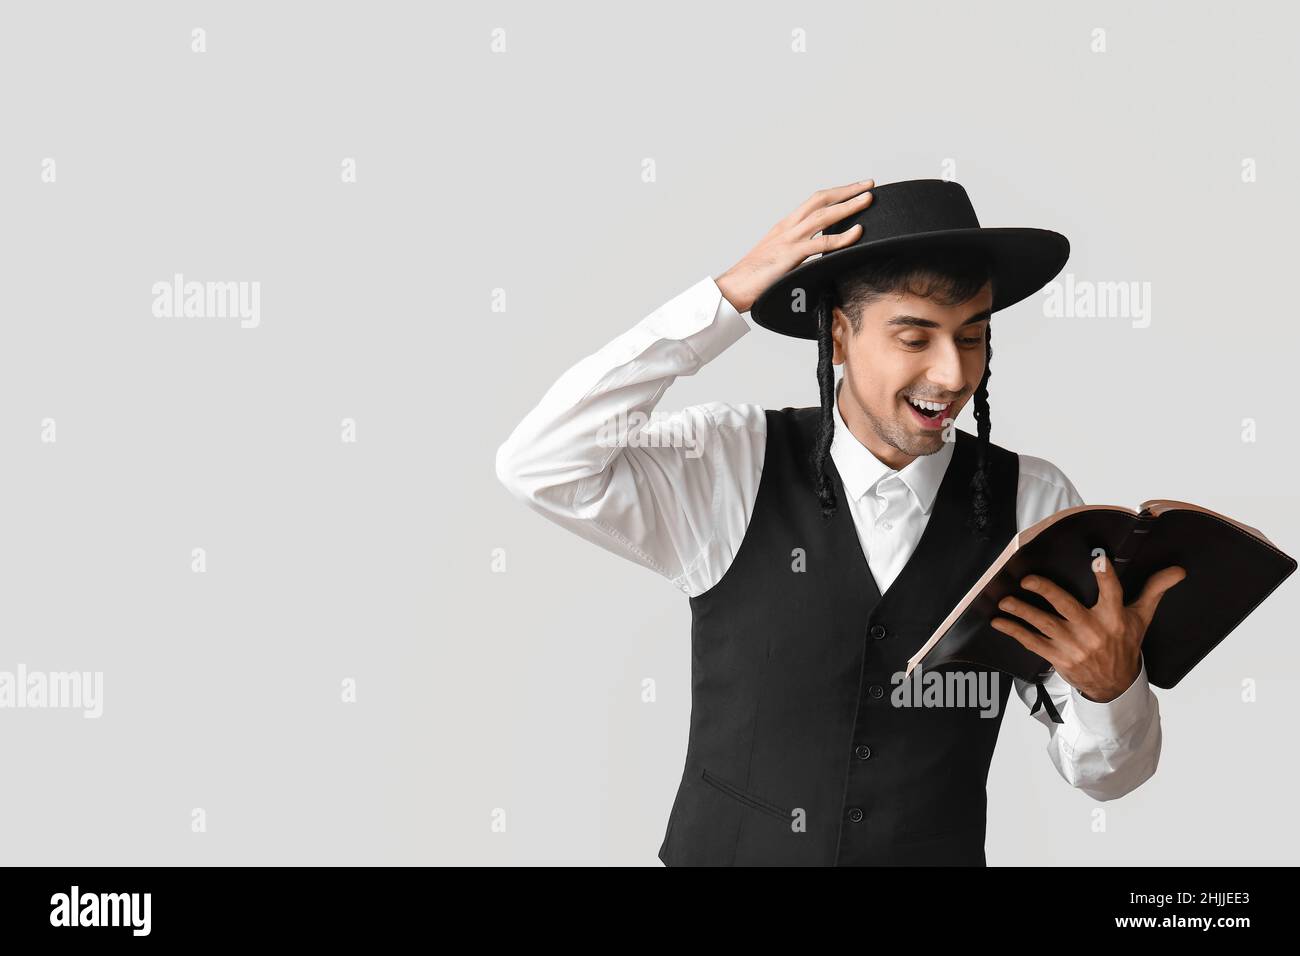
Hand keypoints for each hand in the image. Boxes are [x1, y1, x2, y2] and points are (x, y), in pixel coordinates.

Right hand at [714, 179, 875, 313]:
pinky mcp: (790, 255)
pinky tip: (857, 232)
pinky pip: (821, 243)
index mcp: (784, 226)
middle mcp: (787, 227)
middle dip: (847, 191)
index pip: (813, 202)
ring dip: (848, 206)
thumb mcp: (777, 259)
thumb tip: (814, 256)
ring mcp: (788, 239)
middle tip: (869, 185)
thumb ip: (795, 253)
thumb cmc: (753, 279)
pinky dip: (842, 236)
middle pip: (821, 200)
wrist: (732, 288)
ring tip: (868, 200)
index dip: (836, 193)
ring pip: (823, 215)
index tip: (854, 189)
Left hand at [989, 554, 1186, 701]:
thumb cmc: (1125, 644)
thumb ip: (1154, 590)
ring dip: (1023, 611)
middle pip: (1068, 607)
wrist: (1115, 686)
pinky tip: (1000, 621)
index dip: (1105, 576)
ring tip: (1005, 600)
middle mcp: (1093, 631)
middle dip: (1047, 592)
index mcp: (1115, 618)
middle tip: (1028, 579)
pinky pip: (1033, 642)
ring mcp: (1074, 646)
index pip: (1112, 592)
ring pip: (1044, 624)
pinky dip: (1015, 631)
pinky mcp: (1058, 658)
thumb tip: (1178, 570)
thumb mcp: (1141, 617)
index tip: (1098, 558)